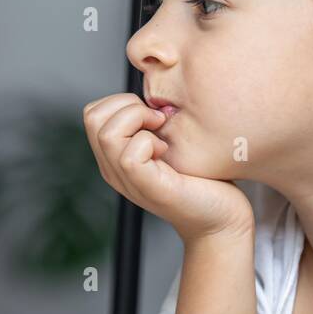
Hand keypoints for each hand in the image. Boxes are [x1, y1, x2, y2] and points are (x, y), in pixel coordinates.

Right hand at [83, 93, 253, 241]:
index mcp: (113, 156)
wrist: (220, 219)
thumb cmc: (202, 179)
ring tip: (163, 135)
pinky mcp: (146, 188)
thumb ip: (153, 123)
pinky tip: (167, 152)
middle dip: (128, 105)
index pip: (92, 112)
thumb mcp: (171, 142)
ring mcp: (126, 180)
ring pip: (107, 133)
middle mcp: (112, 168)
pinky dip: (150, 143)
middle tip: (158, 122)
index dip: (121, 102)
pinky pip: (129, 155)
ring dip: (139, 122)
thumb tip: (155, 94)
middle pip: (92, 116)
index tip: (153, 115)